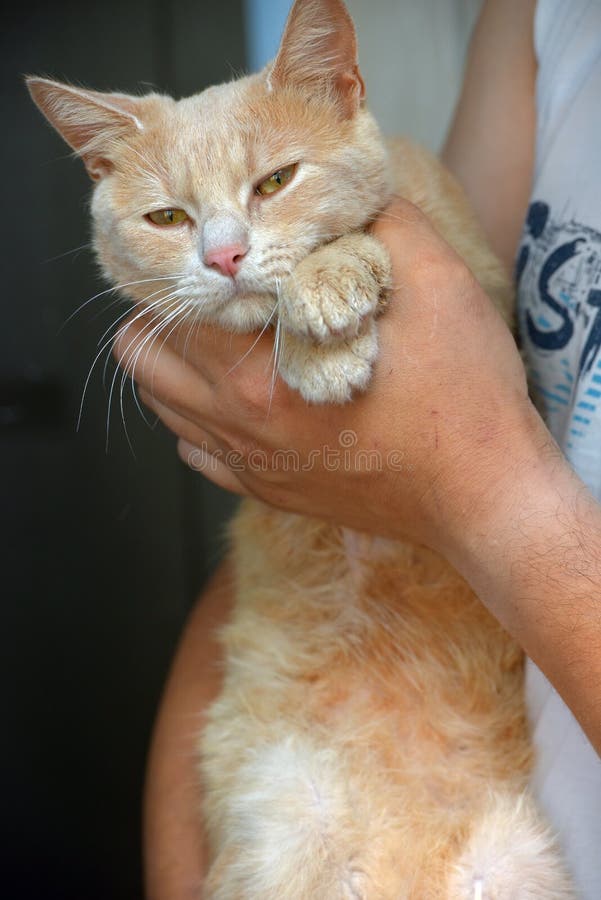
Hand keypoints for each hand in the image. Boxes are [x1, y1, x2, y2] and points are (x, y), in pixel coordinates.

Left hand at [115, 197, 551, 558]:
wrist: (483, 496)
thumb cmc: (462, 394)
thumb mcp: (435, 281)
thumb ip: (378, 221)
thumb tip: (341, 190)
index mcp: (257, 373)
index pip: (173, 307)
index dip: (187, 267)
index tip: (213, 250)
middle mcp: (235, 425)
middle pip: (142, 357)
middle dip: (165, 312)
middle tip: (212, 289)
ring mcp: (248, 465)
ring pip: (161, 406)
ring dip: (176, 363)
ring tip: (224, 336)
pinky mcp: (267, 491)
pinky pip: (196, 453)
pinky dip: (202, 418)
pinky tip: (246, 396)